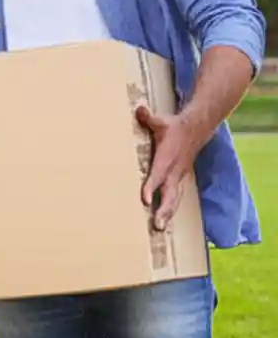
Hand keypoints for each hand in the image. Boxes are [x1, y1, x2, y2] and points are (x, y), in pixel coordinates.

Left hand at [136, 106, 207, 229]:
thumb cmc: (175, 126)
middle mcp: (174, 170)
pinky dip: (170, 208)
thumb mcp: (161, 121)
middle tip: (156, 225)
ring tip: (159, 228)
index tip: (145, 200)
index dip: (151, 187)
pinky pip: (176, 195)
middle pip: (170, 194)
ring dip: (167, 213)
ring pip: (174, 198)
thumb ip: (147, 118)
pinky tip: (164, 220)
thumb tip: (138, 109)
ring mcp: (178, 175)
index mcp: (167, 158)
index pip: (158, 175)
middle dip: (163, 210)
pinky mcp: (179, 178)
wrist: (197, 128)